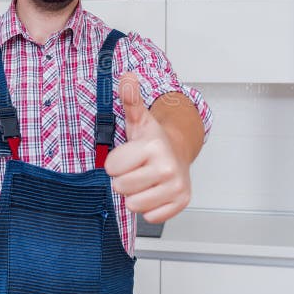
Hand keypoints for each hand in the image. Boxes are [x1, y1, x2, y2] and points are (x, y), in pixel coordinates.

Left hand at [104, 72, 191, 223]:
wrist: (178, 152)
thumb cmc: (151, 140)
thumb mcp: (138, 119)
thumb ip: (130, 99)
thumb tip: (127, 77)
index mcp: (153, 146)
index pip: (111, 168)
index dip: (115, 163)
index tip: (127, 155)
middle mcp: (168, 167)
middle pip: (121, 188)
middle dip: (123, 180)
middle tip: (136, 168)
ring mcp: (176, 187)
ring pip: (134, 205)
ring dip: (135, 195)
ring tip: (144, 179)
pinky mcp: (181, 202)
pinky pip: (150, 217)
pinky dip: (150, 207)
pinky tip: (154, 190)